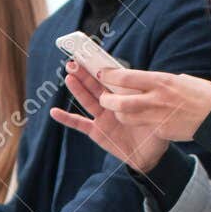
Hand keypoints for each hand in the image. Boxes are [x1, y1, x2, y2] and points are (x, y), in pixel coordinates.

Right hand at [50, 61, 170, 173]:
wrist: (152, 156)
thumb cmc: (155, 131)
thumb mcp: (154, 112)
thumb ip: (148, 98)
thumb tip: (156, 82)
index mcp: (125, 97)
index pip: (111, 79)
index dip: (101, 67)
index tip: (91, 55)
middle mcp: (112, 104)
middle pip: (95, 86)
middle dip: (85, 74)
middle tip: (73, 62)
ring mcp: (103, 117)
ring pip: (88, 100)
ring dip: (78, 89)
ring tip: (69, 77)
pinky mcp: (97, 132)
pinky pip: (79, 124)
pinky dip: (67, 118)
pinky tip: (54, 111)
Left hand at [93, 67, 210, 142]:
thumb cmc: (202, 95)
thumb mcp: (181, 80)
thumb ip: (162, 82)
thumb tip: (149, 80)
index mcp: (160, 81)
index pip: (126, 77)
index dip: (109, 76)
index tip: (100, 73)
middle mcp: (156, 98)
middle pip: (120, 101)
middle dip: (107, 100)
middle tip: (104, 98)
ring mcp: (157, 116)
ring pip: (126, 117)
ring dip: (119, 114)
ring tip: (118, 111)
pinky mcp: (161, 130)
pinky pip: (142, 126)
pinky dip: (138, 123)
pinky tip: (139, 121)